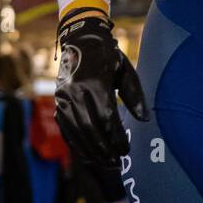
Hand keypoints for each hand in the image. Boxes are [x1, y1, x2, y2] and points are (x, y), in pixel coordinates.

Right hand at [54, 13, 148, 166]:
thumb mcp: (126, 70)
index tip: (126, 150)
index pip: (106, 117)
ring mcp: (63, 97)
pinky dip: (76, 143)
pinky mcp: (57, 102)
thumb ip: (135, 96)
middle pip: (90, 128)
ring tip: (105, 163)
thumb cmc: (108, 56)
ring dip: (90, 150)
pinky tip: (87, 156)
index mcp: (95, 82)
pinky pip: (66, 128)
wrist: (79, 38)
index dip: (116, 137)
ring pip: (76, 131)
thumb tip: (145, 120)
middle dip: (103, 149)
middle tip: (116, 163)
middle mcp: (75, 91)